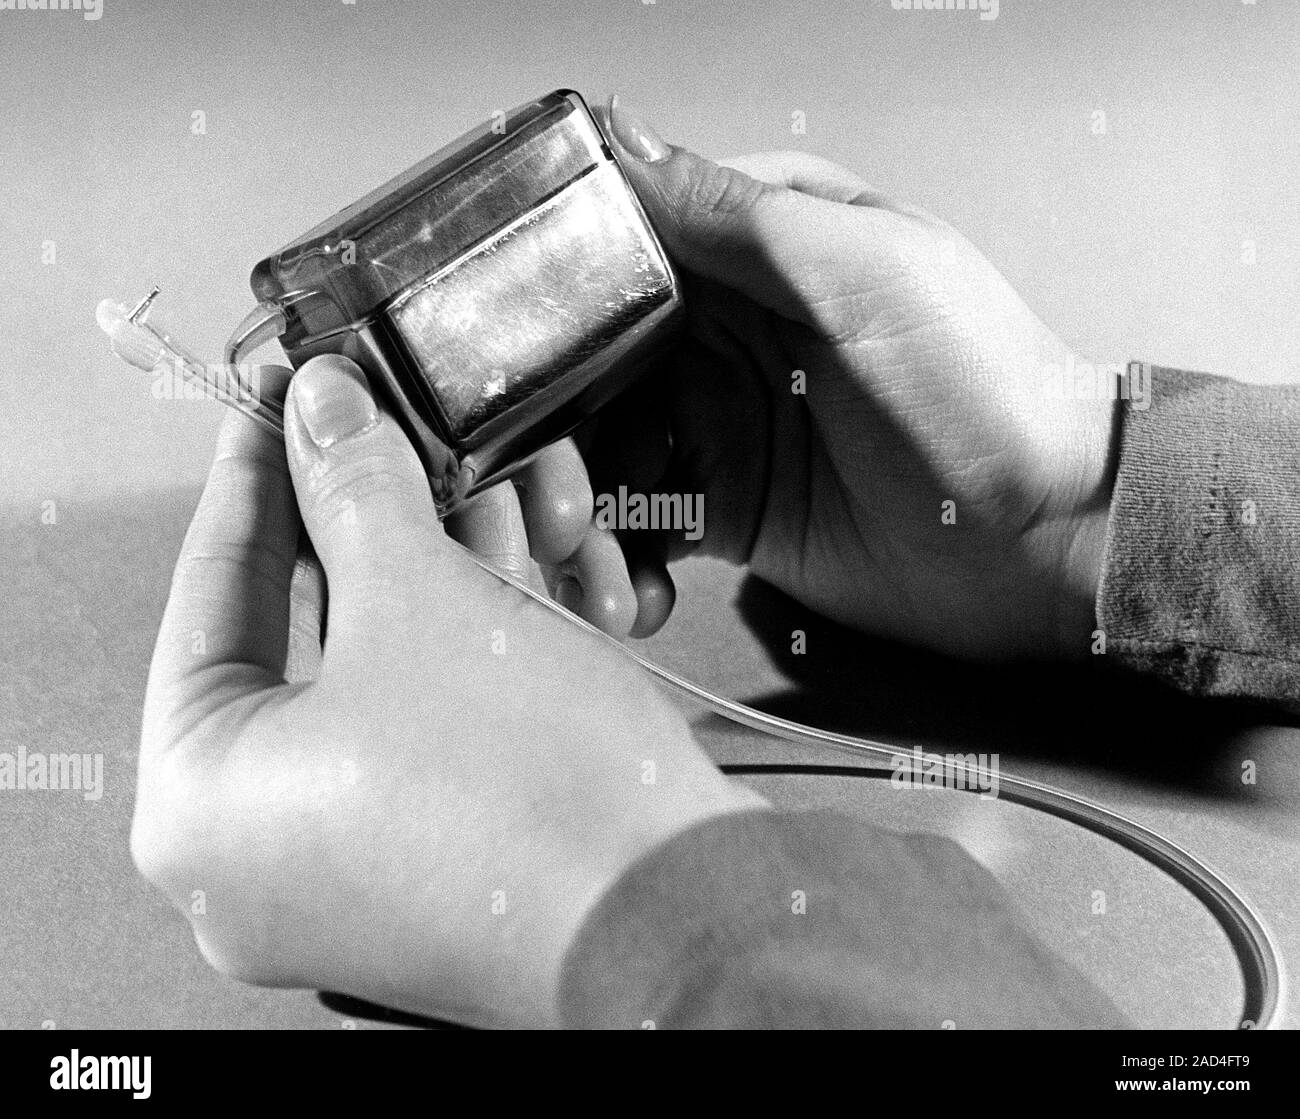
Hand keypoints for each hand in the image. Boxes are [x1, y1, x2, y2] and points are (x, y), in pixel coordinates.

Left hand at [130, 355, 762, 1027]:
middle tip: (397, 439)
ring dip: (450, 571)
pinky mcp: (437, 855)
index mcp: (203, 806)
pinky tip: (535, 574)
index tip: (284, 405)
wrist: (688, 912)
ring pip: (386, 668)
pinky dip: (478, 644)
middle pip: (311, 629)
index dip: (257, 470)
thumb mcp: (424, 599)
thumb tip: (322, 418)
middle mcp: (262, 854)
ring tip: (495, 496)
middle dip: (383, 521)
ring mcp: (352, 863)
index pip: (212, 589)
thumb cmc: (543, 810)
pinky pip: (432, 718)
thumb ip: (353, 489)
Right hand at [555, 98, 1118, 659]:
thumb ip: (734, 212)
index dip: (540, 314)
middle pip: (580, 373)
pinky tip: (634, 598)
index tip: (489, 373)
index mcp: (746, 256)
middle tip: (539, 507)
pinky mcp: (727, 510)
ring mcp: (718, 426)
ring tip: (590, 573)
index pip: (607, 262)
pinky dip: (618, 567)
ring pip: (596, 460)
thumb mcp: (861, 269)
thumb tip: (623, 135)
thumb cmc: (979, 385)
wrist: (1045, 534)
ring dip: (571, 520)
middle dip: (540, 444)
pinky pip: (638, 532)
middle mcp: (718, 336)